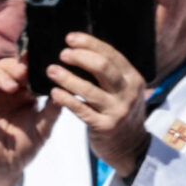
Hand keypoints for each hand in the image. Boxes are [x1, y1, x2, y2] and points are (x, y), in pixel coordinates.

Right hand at [0, 57, 63, 185]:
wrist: (4, 168)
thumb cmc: (24, 148)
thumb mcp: (43, 129)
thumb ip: (52, 111)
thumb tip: (65, 90)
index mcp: (23, 91)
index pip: (24, 69)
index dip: (30, 63)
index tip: (40, 61)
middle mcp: (4, 90)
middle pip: (5, 65)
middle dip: (15, 66)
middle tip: (24, 73)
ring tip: (11, 86)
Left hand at [50, 32, 151, 172]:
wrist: (131, 147)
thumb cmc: (119, 111)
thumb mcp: (124, 90)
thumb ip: (110, 73)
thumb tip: (82, 49)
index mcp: (133, 78)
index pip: (111, 54)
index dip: (89, 44)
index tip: (70, 38)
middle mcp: (128, 93)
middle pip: (103, 67)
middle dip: (80, 57)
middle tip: (62, 54)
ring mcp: (117, 111)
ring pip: (89, 89)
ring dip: (67, 77)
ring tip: (51, 70)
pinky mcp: (105, 127)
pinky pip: (81, 110)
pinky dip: (66, 99)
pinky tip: (54, 93)